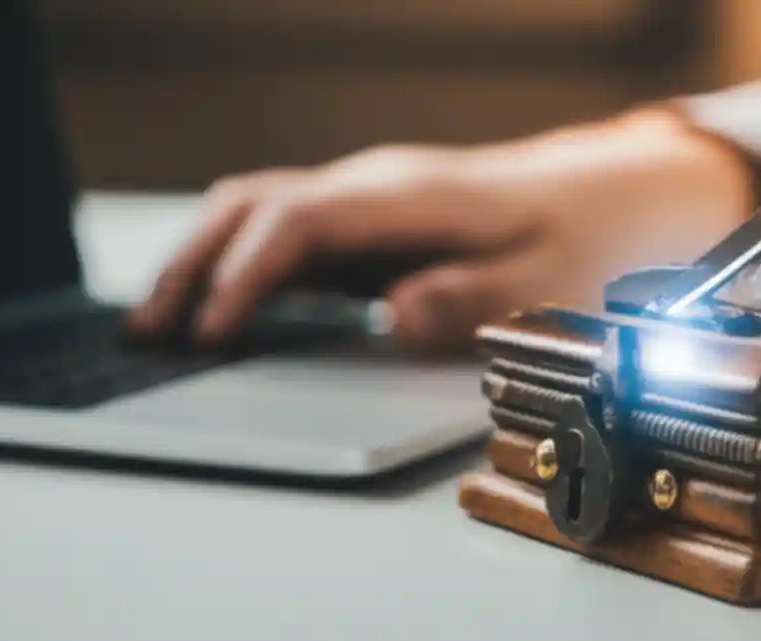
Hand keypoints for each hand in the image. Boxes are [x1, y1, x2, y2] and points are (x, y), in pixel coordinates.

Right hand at [127, 110, 759, 352]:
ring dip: (200, 259)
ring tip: (155, 321)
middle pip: (252, 207)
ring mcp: (365, 198)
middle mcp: (372, 186)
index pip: (296, 223)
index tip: (209, 334)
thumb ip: (468, 300)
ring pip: (255, 210)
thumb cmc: (583, 237)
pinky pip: (280, 228)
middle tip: (145, 333)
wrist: (614, 193)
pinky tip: (213, 303)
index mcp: (406, 196)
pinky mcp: (368, 220)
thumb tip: (388, 318)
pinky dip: (233, 261)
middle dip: (191, 266)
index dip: (244, 276)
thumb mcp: (546, 280)